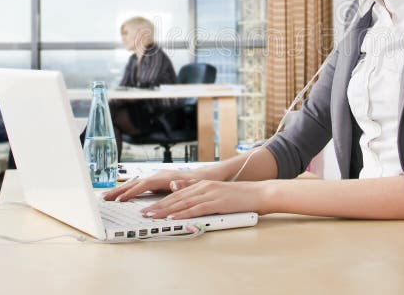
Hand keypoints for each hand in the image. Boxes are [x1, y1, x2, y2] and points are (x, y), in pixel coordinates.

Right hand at [101, 169, 207, 201]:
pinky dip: (128, 190)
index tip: (120, 200)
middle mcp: (159, 176)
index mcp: (165, 177)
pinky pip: (139, 186)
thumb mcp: (194, 184)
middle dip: (119, 191)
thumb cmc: (200, 181)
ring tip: (106, 197)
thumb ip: (183, 184)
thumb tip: (172, 183)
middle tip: (103, 198)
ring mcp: (157, 178)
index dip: (131, 192)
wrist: (206, 176)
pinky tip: (121, 195)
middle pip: (135, 183)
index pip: (144, 184)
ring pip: (135, 184)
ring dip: (121, 190)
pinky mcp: (157, 182)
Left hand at [139, 180, 270, 219]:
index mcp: (203, 185)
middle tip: (144, 213)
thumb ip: (200, 195)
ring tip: (152, 216)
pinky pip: (196, 209)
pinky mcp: (216, 202)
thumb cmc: (240, 196)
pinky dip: (182, 214)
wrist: (259, 192)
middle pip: (176, 198)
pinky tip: (173, 218)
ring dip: (165, 210)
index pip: (177, 194)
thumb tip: (183, 199)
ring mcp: (210, 194)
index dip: (161, 201)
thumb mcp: (217, 193)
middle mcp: (204, 187)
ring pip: (183, 203)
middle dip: (158, 206)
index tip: (149, 208)